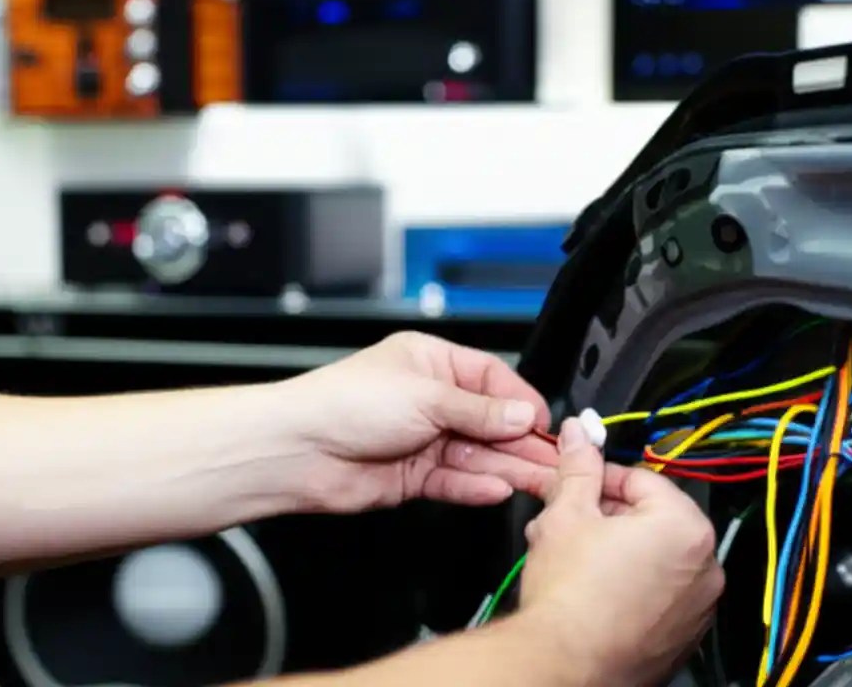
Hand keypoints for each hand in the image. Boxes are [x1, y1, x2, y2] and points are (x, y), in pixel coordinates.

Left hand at [282, 332, 557, 511]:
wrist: (297, 450)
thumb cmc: (344, 403)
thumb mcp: (426, 396)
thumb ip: (479, 411)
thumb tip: (521, 414)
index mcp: (433, 363)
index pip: (492, 381)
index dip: (520, 403)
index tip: (545, 423)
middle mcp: (430, 400)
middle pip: (489, 422)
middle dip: (520, 441)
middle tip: (554, 459)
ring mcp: (422, 439)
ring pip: (476, 455)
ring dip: (506, 467)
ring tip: (538, 480)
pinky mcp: (413, 476)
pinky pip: (454, 481)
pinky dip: (476, 486)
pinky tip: (498, 489)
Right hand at [518, 419, 724, 686]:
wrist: (562, 666)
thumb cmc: (569, 597)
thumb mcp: (566, 514)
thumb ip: (578, 468)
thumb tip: (580, 434)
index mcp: (686, 526)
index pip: (641, 479)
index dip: (600, 480)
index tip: (576, 485)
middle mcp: (706, 567)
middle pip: (651, 519)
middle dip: (606, 517)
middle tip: (567, 523)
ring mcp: (698, 608)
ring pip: (655, 559)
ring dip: (617, 552)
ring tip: (574, 560)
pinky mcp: (684, 639)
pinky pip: (660, 597)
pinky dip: (633, 590)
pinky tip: (594, 595)